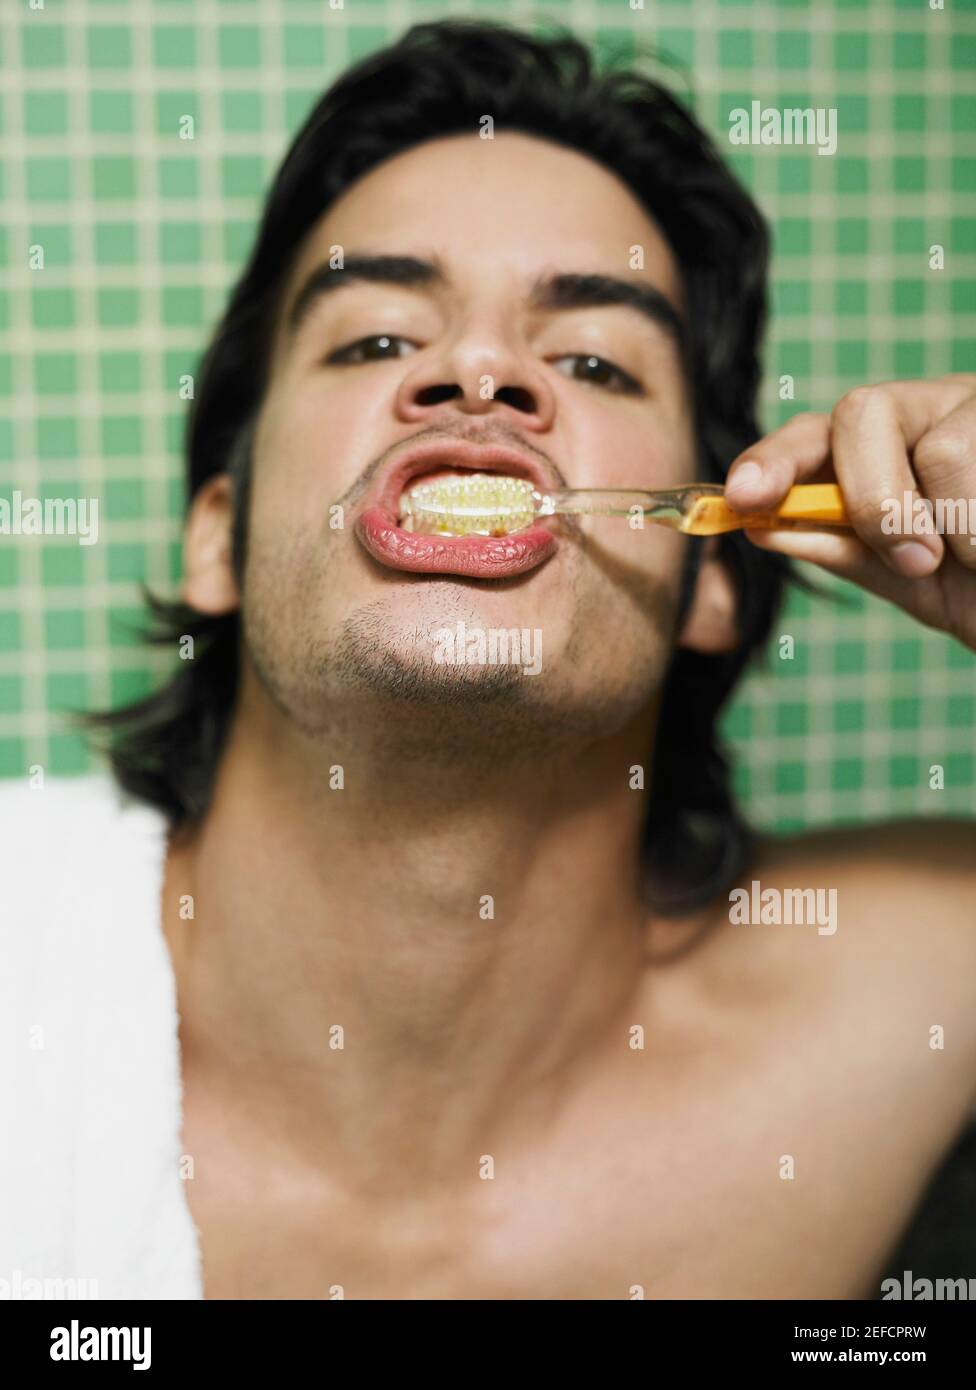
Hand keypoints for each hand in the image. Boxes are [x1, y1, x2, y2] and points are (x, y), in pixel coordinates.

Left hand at [724, 373, 975, 651]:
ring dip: (962, 531)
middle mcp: (935, 408)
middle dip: (876, 499)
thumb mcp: (912, 582)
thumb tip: (760, 525)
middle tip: (919, 560)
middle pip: (862, 412)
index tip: (744, 498)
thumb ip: (844, 548)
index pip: (816, 431)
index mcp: (890, 445)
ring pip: (943, 452)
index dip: (773, 458)